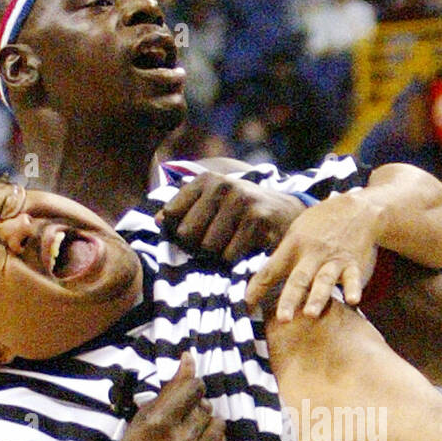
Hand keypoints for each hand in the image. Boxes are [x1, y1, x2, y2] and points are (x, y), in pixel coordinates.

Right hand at [102, 354, 226, 440]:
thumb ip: (170, 389)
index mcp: (160, 421)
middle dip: (196, 408)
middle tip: (181, 421)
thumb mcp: (143, 418)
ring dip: (207, 425)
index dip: (191, 388)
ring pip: (219, 424)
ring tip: (190, 435)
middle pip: (207, 406)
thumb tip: (190, 358)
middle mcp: (182, 438)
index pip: (195, 387)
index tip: (184, 396)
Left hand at [157, 173, 305, 264]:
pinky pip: (229, 255)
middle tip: (210, 244)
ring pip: (208, 247)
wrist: (285, 211)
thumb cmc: (240, 211)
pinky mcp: (257, 221)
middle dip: (196, 245)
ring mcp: (241, 202)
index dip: (177, 229)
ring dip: (216, 255)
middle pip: (187, 233)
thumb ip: (183, 209)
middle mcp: (223, 186)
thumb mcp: (212, 201)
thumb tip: (156, 221)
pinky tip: (242, 250)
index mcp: (207, 180)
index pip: (171, 213)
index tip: (191, 232)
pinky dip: (233, 260)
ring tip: (227, 246)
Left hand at [244, 192, 381, 321]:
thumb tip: (258, 282)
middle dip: (289, 299)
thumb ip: (282, 257)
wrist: (358, 210)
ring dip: (317, 297)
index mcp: (294, 246)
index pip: (272, 269)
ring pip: (324, 280)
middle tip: (282, 319)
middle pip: (298, 279)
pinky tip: (353, 301)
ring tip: (311, 314)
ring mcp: (334, 260)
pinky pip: (353, 278)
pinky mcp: (354, 265)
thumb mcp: (297, 232)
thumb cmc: (321, 225)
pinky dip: (354, 289)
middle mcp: (312, 253)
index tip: (248, 302)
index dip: (259, 286)